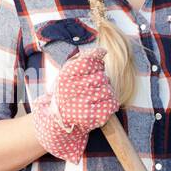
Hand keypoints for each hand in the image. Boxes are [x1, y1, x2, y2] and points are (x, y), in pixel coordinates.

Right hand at [31, 46, 119, 162]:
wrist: (58, 119)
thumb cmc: (67, 91)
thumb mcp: (69, 72)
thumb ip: (85, 58)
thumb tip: (103, 51)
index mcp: (66, 75)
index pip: (89, 61)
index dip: (96, 64)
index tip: (96, 68)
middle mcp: (72, 88)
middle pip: (102, 77)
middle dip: (101, 82)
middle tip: (91, 89)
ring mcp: (81, 103)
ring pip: (108, 90)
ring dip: (106, 93)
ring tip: (95, 98)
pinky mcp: (90, 116)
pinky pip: (112, 104)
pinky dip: (110, 104)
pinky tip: (100, 105)